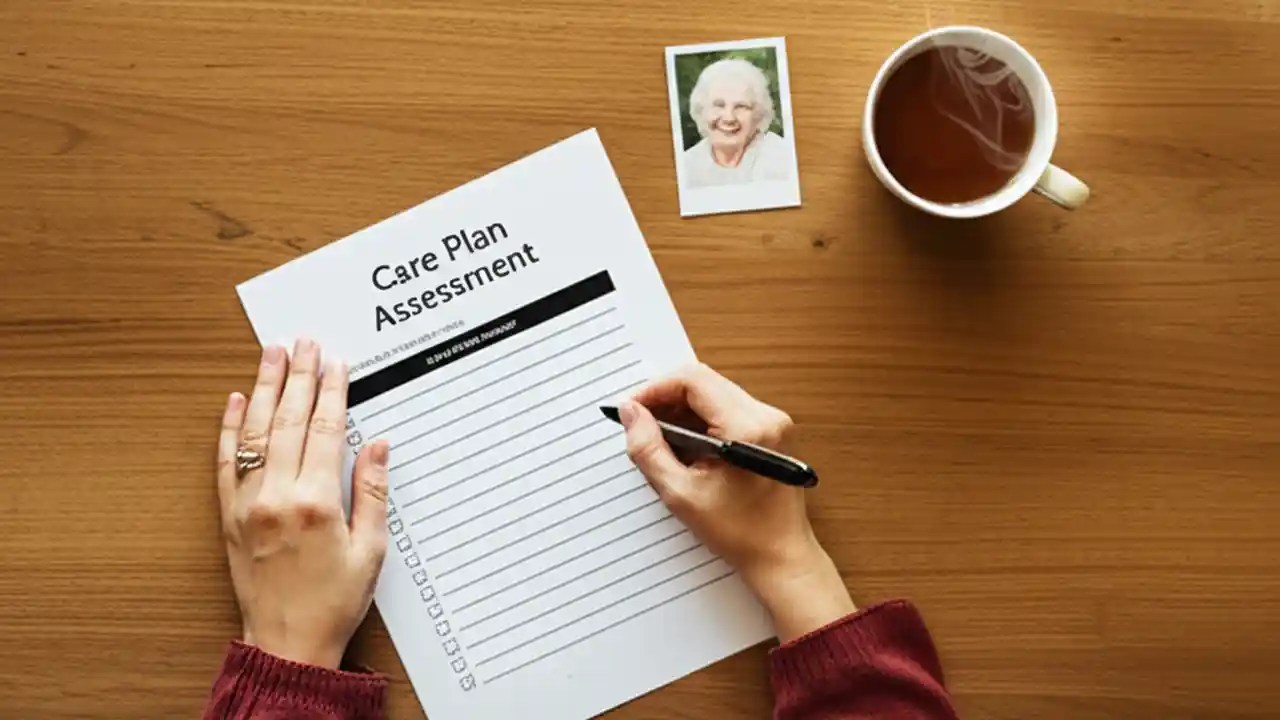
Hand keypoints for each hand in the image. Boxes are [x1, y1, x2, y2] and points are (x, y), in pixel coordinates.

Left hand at [216, 340, 388, 668]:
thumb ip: (372, 491)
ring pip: (255, 431)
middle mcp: (277, 496)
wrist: (287, 642)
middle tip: (304, 343)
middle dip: (298, 377)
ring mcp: (248, 504)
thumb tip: (377, 444)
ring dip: (263, 388)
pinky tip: (235, 401)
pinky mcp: (229, 516)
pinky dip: (230, 427)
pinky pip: (226, 461)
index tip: (336, 363)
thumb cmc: (334, 602)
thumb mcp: (370, 549)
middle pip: (289, 420)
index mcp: (317, 503)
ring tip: (271, 354)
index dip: (332, 391)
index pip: (325, 429)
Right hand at [620, 363, 854, 641]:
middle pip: (704, 383)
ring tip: (660, 441)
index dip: (655, 389)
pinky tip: (684, 448)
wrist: (781, 556)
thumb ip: (649, 449)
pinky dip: (699, 422)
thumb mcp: (681, 494)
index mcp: (748, 428)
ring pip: (713, 394)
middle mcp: (766, 416)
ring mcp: (772, 422)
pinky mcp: (770, 430)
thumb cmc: (739, 533)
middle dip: (666, 399)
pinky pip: (726, 409)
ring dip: (682, 411)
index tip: (631, 409)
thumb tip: (630, 413)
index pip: (693, 381)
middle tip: (639, 424)